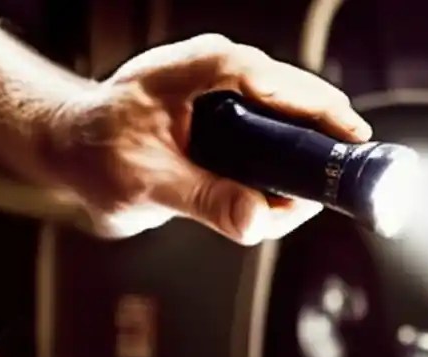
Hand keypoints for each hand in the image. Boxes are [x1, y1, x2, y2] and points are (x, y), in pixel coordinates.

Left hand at [44, 34, 370, 243]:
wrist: (72, 148)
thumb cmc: (95, 152)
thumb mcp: (144, 182)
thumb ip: (202, 199)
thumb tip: (256, 218)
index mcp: (202, 66)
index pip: (277, 82)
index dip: (322, 109)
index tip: (355, 139)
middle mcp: (225, 73)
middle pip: (299, 103)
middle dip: (319, 151)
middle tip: (325, 197)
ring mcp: (234, 95)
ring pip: (294, 129)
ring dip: (296, 175)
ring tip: (272, 213)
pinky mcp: (238, 118)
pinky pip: (280, 142)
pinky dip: (282, 178)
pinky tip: (259, 205)